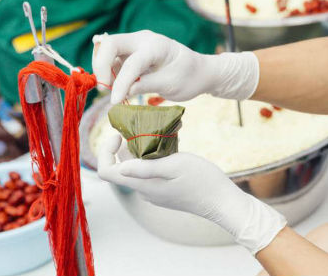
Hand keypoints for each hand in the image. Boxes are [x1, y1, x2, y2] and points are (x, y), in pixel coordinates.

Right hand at [92, 31, 258, 103]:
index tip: (114, 101)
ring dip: (104, 70)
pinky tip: (116, 86)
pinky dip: (109, 71)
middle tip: (104, 89)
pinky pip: (112, 58)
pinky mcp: (131, 53)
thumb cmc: (190, 77)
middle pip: (110, 44)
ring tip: (112, 90)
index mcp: (156, 45)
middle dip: (101, 66)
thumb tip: (121, 92)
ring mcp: (136, 44)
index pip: (131, 63)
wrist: (200, 71)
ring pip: (107, 50)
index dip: (120, 83)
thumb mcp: (171, 85)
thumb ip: (146, 85)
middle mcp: (142, 39)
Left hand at [97, 132, 286, 252]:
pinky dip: (156, 154)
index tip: (119, 135)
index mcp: (142, 185)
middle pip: (122, 166)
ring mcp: (155, 191)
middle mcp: (144, 190)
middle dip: (127, 144)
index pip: (106, 172)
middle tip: (142, 126)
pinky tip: (172, 144)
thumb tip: (119, 167)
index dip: (105, 152)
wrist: (222, 201)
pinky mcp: (165, 189)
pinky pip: (152, 169)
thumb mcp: (175, 166)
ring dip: (144, 148)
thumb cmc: (201, 181)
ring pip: (138, 166)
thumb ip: (146, 168)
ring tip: (160, 132)